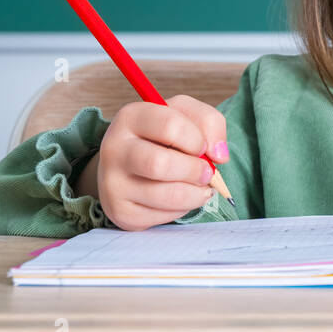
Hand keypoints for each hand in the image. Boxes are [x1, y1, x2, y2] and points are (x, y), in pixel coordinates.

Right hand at [92, 95, 228, 230]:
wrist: (131, 164)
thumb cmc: (164, 136)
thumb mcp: (187, 116)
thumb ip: (210, 123)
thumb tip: (219, 155)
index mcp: (131, 117)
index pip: (170, 126)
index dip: (197, 139)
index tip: (203, 147)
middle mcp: (113, 149)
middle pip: (161, 164)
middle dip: (195, 171)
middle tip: (207, 173)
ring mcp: (112, 183)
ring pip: (166, 195)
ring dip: (195, 194)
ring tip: (201, 187)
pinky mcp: (120, 212)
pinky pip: (163, 216)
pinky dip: (182, 209)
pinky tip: (181, 198)